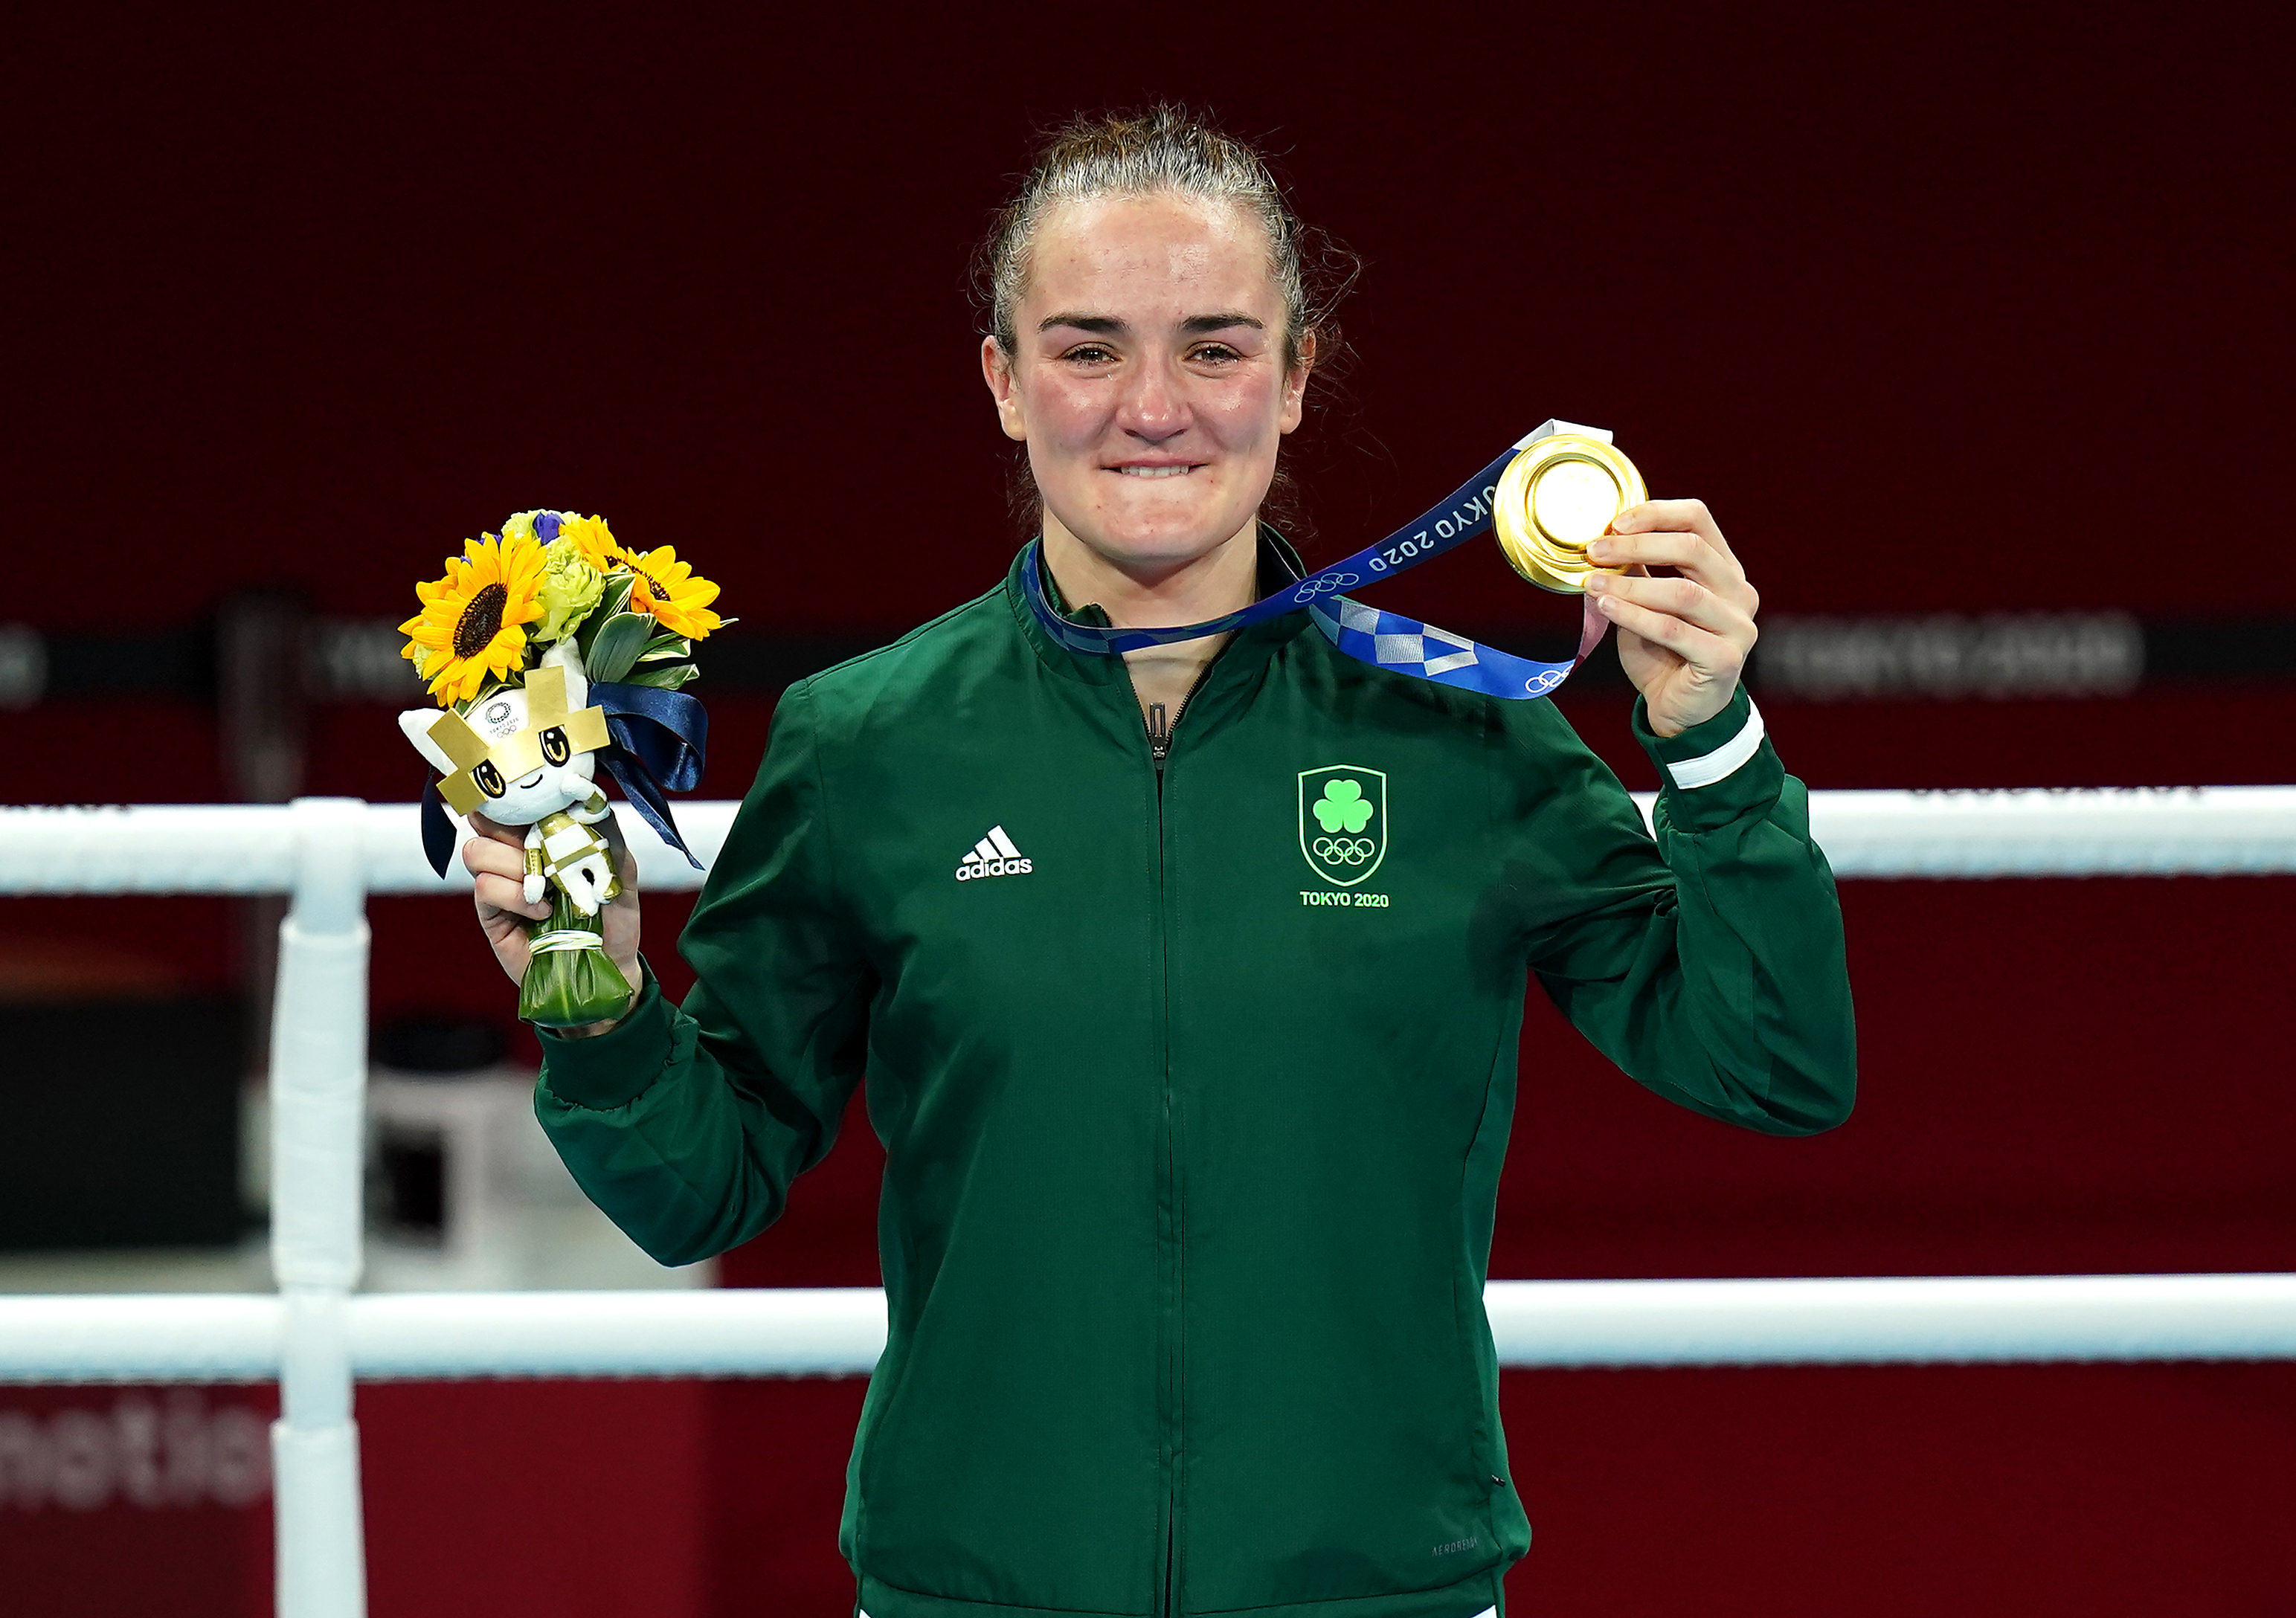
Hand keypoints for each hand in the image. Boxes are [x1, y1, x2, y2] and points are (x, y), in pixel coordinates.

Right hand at [463, 810, 642, 1035]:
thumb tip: (592, 803)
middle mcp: (514, 855)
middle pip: (483, 820)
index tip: (532, 794)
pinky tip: (541, 910)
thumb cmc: (614, 917)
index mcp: (542, 837)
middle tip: (539, 843)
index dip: (511, 795)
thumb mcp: (621, 872)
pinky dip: (515, 896)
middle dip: (509, 827)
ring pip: (476, 851)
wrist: (610, 965)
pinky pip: (485, 888)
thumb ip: (608, 837)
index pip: (511, 804)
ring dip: (513, 864)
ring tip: (545, 887)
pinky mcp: (491, 914)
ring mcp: (500, 883)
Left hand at [1582, 499, 1758, 736]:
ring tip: (1594, 582)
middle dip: (1636, 545)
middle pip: (1692, 549)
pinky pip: (1674, 630)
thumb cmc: (1663, 653)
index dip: (1656, 513)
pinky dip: (1635, 616)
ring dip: (1631, 584)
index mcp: (1724, 570)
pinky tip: (1606, 606)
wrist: (1679, 710)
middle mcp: (1739, 593)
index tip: (1614, 521)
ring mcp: (1738, 627)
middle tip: (1595, 550)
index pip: (1698, 519)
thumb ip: (1637, 571)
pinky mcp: (1725, 659)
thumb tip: (1604, 537)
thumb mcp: (1645, 603)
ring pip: (1682, 592)